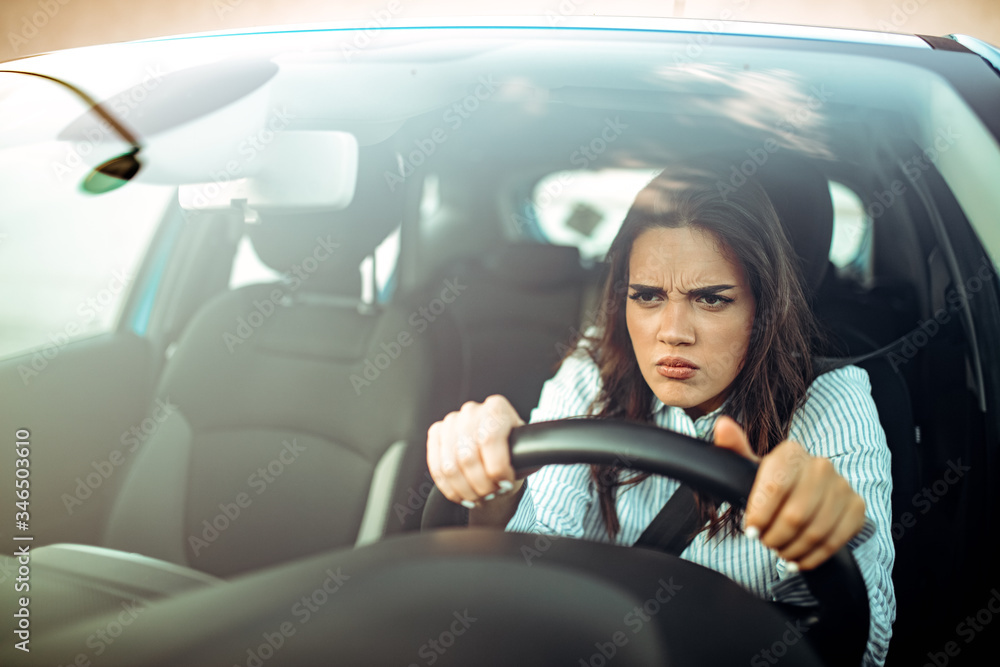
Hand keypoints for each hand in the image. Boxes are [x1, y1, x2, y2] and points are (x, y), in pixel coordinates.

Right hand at [426, 395, 524, 508]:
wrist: (497, 455)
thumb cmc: (514, 454)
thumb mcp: (529, 453)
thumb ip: (528, 454)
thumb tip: (526, 460)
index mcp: (496, 408)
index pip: (490, 439)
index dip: (496, 468)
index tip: (504, 484)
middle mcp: (471, 410)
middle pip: (468, 456)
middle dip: (481, 485)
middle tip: (491, 494)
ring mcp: (451, 421)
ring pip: (449, 466)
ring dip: (465, 490)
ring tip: (478, 498)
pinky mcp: (436, 434)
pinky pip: (436, 468)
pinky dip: (449, 488)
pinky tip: (462, 496)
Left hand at [713, 416, 866, 570]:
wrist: (809, 491)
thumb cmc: (774, 481)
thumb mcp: (750, 466)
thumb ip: (734, 448)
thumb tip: (722, 425)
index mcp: (792, 453)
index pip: (775, 487)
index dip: (760, 514)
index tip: (751, 530)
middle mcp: (821, 466)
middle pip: (795, 515)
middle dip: (775, 536)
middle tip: (765, 542)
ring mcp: (842, 487)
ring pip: (815, 531)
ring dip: (792, 548)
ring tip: (779, 550)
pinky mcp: (856, 508)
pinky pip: (835, 541)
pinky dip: (813, 556)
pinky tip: (798, 559)